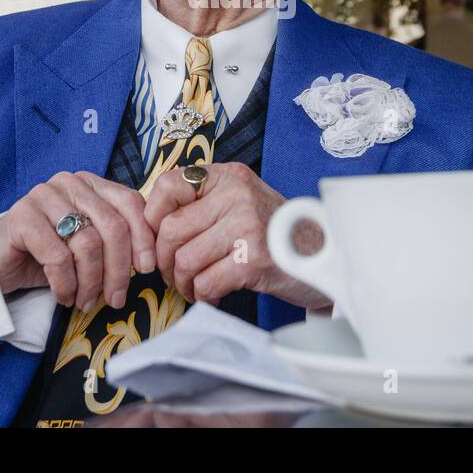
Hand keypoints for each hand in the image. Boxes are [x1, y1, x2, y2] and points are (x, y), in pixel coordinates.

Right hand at [0, 171, 156, 311]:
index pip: (131, 203)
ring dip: (91, 282)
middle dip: (119, 269)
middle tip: (116, 299)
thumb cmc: (51, 254)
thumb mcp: (91, 244)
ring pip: (87, 243)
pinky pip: (57, 256)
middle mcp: (70, 183)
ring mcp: (43, 195)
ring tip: (85, 302)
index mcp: (92, 184)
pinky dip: (65, 284)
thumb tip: (151, 261)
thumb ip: (118, 240)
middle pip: (112, 226)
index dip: (144, 238)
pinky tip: (64, 296)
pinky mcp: (21, 216)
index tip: (147, 270)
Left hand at [144, 162, 330, 310]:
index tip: (160, 239)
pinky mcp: (255, 258)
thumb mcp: (240, 204)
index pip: (168, 184)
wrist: (323, 256)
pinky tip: (214, 296)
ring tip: (194, 287)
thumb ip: (202, 205)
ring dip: (183, 283)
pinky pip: (206, 283)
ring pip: (184, 260)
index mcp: (229, 176)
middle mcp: (237, 194)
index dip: (152, 217)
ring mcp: (247, 224)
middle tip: (175, 275)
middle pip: (170, 230)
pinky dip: (203, 296)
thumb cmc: (273, 234)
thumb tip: (149, 224)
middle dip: (164, 261)